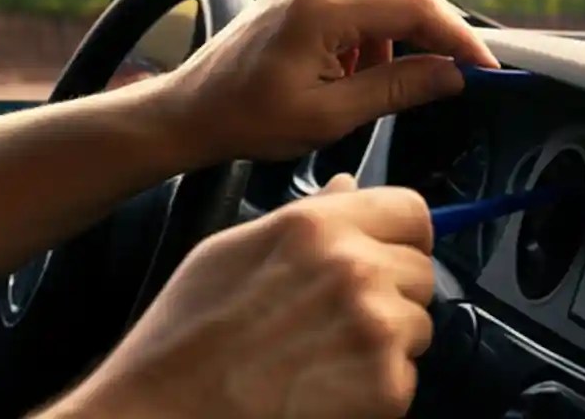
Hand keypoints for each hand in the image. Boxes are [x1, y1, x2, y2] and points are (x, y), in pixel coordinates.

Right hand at [42, 174, 435, 417]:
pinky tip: (327, 386)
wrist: (163, 412)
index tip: (390, 252)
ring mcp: (375, 328)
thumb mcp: (234, 248)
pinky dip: (379, 387)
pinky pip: (408, 376)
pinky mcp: (386, 386)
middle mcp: (355, 268)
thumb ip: (307, 214)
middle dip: (394, 292)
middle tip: (340, 318)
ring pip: (419, 325)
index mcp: (318, 226)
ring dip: (389, 342)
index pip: (412, 210)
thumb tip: (350, 187)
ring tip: (326, 354)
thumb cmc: (186, 336)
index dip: (403, 235)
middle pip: (421, 270)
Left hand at [157, 0, 497, 162]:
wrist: (189, 113)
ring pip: (382, 3)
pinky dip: (373, 41)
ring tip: (391, 89)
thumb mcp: (330, 116)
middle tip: (464, 76)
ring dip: (400, 43)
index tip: (486, 68)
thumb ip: (397, 89)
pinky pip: (357, 8)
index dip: (458, 38)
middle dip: (437, 38)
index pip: (414, 8)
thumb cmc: (247, 120)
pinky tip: (358, 78)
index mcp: (321, 7)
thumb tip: (451, 75)